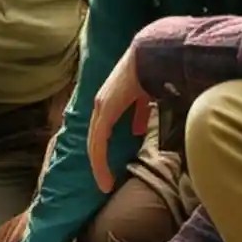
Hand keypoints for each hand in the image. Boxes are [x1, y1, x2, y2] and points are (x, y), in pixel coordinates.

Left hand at [87, 47, 149, 192]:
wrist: (148, 58)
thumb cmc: (148, 76)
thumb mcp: (141, 100)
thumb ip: (137, 115)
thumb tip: (137, 131)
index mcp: (107, 104)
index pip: (99, 134)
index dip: (101, 153)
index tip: (108, 171)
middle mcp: (99, 106)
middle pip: (93, 142)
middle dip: (97, 164)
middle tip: (104, 183)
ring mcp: (100, 108)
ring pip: (94, 144)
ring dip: (98, 166)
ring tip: (104, 183)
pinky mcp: (105, 111)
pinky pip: (99, 140)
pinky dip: (100, 158)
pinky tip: (104, 172)